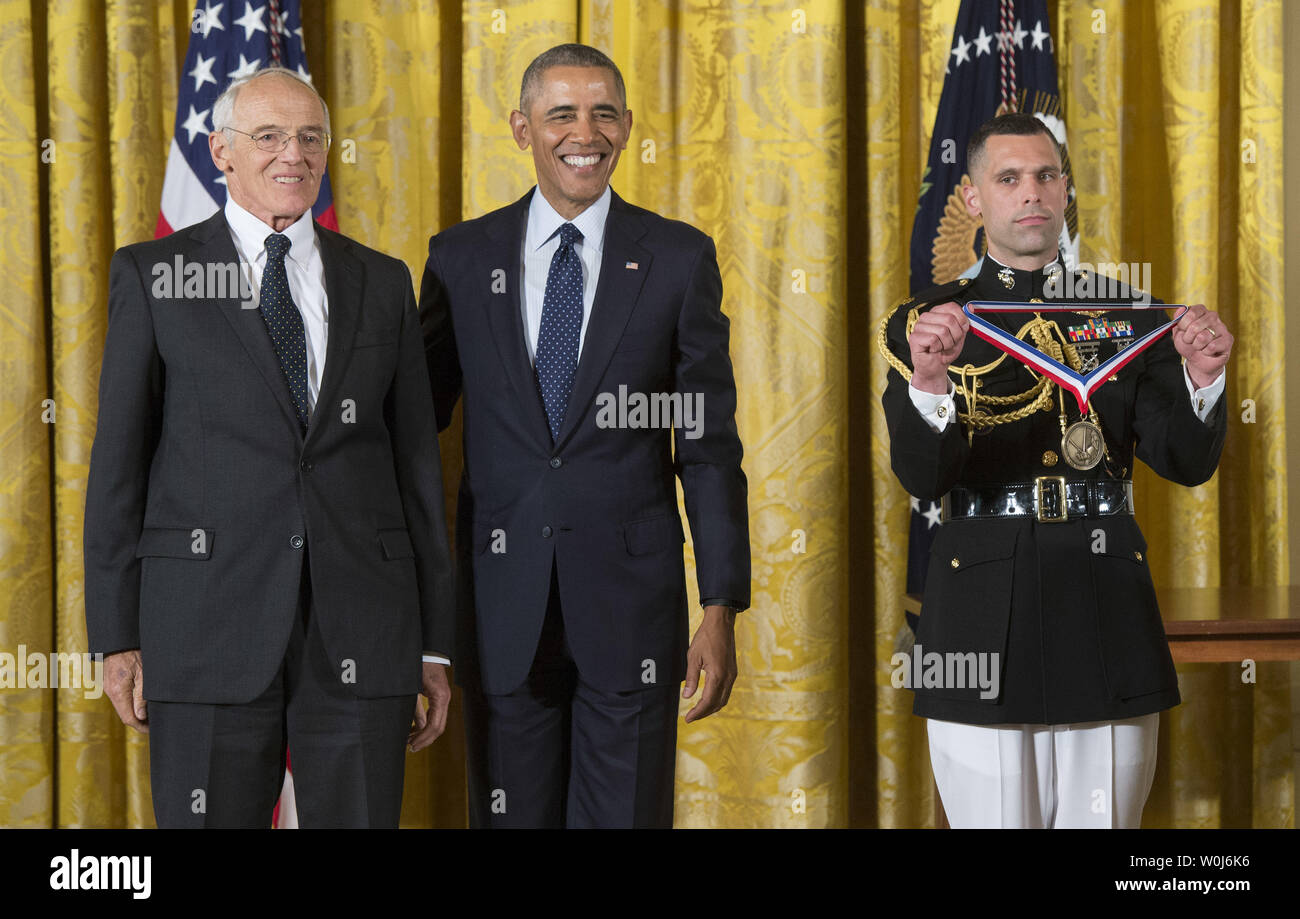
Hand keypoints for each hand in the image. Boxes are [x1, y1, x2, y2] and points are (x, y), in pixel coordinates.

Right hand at [104, 649, 147, 733]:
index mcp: (118, 691)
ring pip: (121, 708)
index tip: (152, 730)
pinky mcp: (110, 684)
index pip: (128, 718)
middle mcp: (111, 692)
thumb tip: (141, 716)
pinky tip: (141, 705)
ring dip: (134, 714)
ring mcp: (108, 688)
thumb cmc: (133, 653)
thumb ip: (142, 695)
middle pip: (124, 715)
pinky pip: (119, 700)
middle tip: (153, 726)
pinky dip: (129, 706)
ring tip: (150, 716)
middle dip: (139, 723)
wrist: (118, 641)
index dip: (140, 727)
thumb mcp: (143, 673)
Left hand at [408, 661, 450, 751]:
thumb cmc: (419, 665)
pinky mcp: (440, 696)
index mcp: (440, 697)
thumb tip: (417, 729)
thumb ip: (415, 709)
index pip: (434, 726)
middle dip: (425, 740)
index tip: (412, 746)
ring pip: (438, 723)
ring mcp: (444, 698)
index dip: (423, 739)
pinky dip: (426, 724)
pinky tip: (414, 729)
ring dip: (425, 733)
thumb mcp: (413, 689)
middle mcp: (445, 699)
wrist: (428, 650)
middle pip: (438, 728)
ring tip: (409, 740)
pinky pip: (436, 715)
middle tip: (410, 747)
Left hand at [682, 605, 737, 722]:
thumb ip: (690, 678)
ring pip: (724, 699)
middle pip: (717, 704)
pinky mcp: (733, 671)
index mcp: (717, 675)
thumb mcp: (693, 657)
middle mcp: (728, 677)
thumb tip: (686, 696)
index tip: (687, 718)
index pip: (707, 701)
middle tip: (690, 717)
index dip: (697, 712)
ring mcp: (732, 675)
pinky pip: (726, 691)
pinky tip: (708, 698)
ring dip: (711, 707)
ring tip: (698, 711)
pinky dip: (717, 699)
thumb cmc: (706, 637)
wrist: (721, 623)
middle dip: (704, 713)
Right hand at [908, 301, 968, 393]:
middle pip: (949, 319)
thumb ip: (964, 320)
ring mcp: (919, 326)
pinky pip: (933, 339)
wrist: (935, 367)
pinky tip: (934, 350)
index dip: (961, 321)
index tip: (961, 331)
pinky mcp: (914, 337)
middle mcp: (926, 317)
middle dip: (956, 335)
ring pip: (942, 330)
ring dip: (947, 344)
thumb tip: (970, 307)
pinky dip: (938, 348)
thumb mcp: (960, 334)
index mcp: (937, 312)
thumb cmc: (945, 351)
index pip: (952, 307)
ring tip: (942, 347)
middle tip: (950, 343)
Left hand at [1173, 303, 1231, 388]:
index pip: (1189, 314)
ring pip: (1202, 337)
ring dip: (1197, 346)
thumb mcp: (1178, 333)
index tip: (1183, 331)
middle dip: (1188, 339)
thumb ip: (1177, 321)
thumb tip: (1180, 309)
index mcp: (1200, 311)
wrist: (1199, 361)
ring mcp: (1222, 327)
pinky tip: (1208, 351)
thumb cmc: (1189, 345)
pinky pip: (1211, 347)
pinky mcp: (1228, 339)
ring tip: (1200, 346)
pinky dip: (1205, 352)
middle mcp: (1212, 316)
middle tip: (1191, 341)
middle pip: (1194, 327)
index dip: (1182, 326)